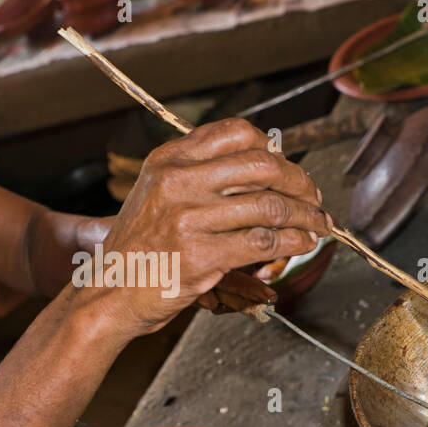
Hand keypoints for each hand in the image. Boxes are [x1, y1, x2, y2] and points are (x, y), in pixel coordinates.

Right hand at [74, 118, 331, 338]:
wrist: (108, 293)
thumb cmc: (139, 249)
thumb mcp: (157, 194)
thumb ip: (200, 176)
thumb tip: (266, 169)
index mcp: (169, 160)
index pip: (236, 133)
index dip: (273, 148)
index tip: (288, 167)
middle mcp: (178, 182)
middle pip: (262, 165)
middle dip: (299, 181)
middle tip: (314, 198)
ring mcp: (188, 218)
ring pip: (271, 205)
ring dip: (306, 216)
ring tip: (319, 225)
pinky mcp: (201, 255)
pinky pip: (264, 242)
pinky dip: (294, 242)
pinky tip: (303, 244)